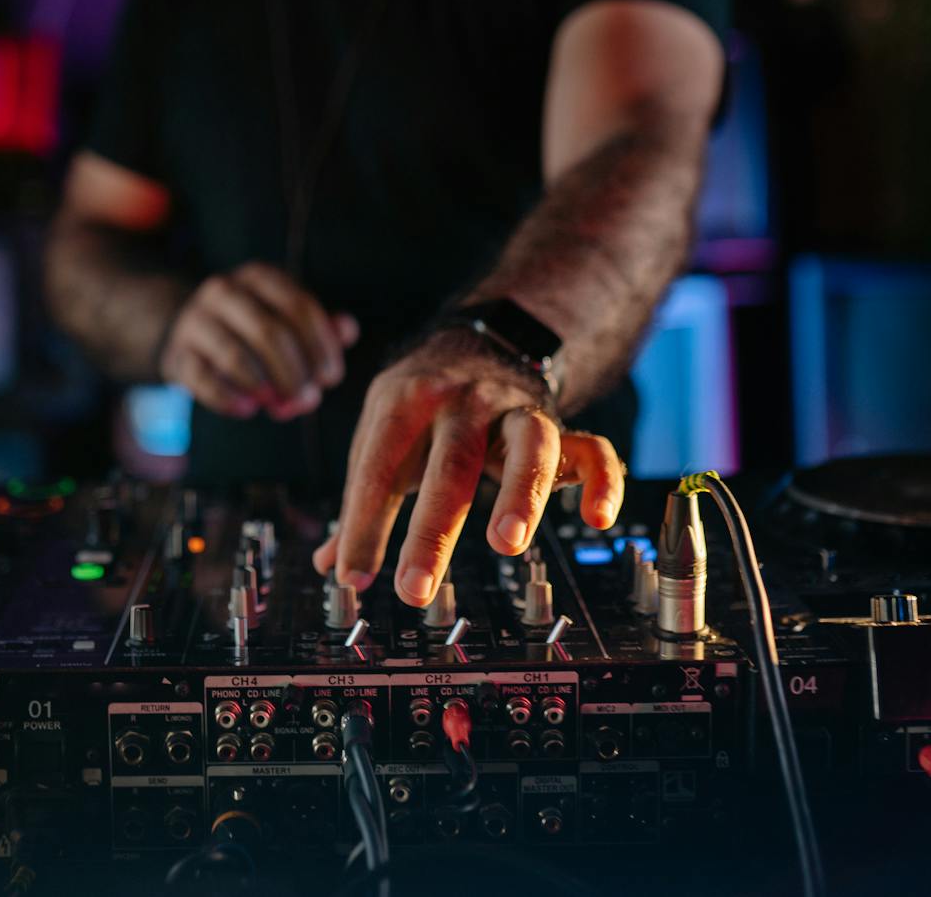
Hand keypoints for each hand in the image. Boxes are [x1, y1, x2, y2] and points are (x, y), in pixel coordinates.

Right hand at [158, 263, 359, 420]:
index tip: (331, 377)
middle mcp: (224, 291)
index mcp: (258, 277)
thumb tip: (347, 330)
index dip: (320, 344)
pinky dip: (229, 398)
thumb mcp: (286, 317)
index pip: (297, 305)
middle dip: (295, 372)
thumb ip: (320, 325)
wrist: (190, 334)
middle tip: (310, 400)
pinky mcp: (176, 353)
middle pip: (268, 332)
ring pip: (235, 356)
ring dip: (265, 388)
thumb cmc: (252, 327)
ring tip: (283, 408)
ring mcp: (195, 321)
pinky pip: (203, 379)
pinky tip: (248, 409)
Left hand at [310, 329, 625, 605]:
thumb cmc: (422, 404)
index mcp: (408, 400)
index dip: (363, 522)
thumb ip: (361, 498)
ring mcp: (516, 411)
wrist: (479, 341)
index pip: (380, 466)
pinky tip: (598, 518)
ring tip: (506, 544)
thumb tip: (328, 564)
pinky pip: (591, 448)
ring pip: (530, 443)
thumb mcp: (382, 433)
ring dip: (520, 492)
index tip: (354, 577)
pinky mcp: (560, 427)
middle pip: (451, 462)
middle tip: (413, 589)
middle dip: (432, 530)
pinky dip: (602, 480)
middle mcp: (465, 400)